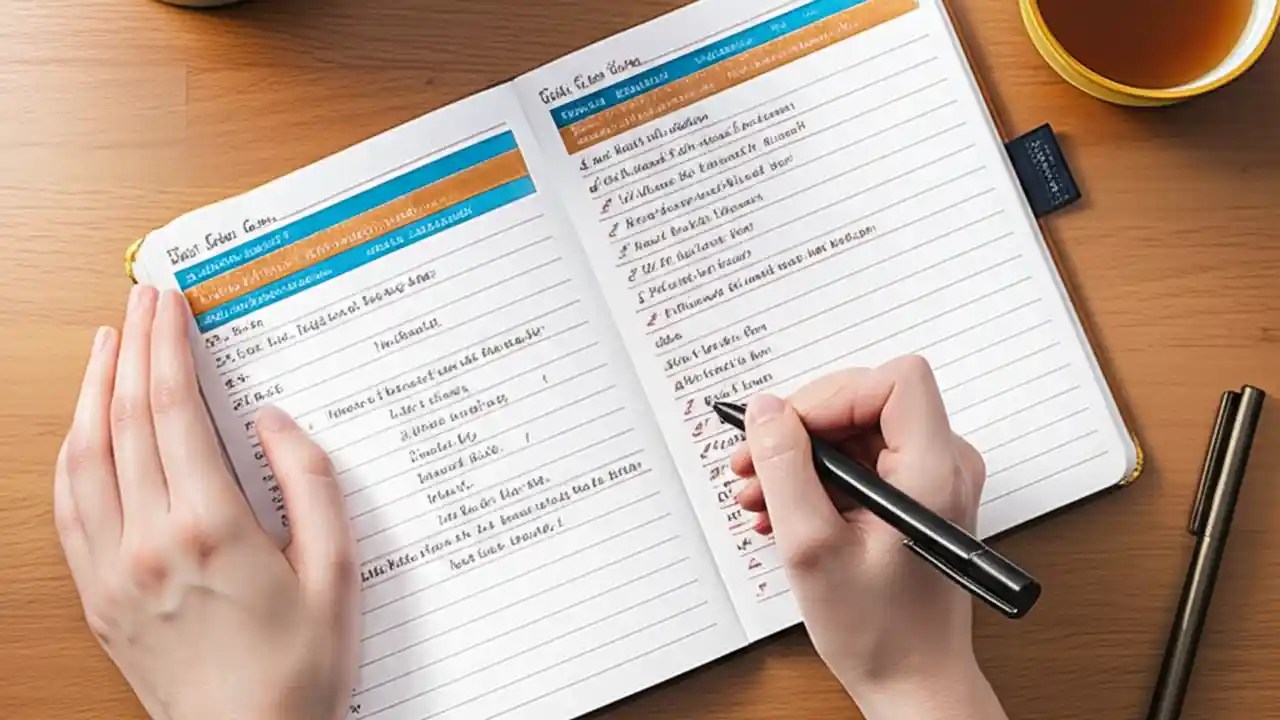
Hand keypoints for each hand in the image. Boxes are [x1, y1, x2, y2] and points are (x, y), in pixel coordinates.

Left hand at [53, 286, 358, 719]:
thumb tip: (272, 419)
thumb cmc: (301, 668)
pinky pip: (68, 506)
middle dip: (131, 348)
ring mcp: (113, 569)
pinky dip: (72, 452)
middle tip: (140, 300)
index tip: (167, 301)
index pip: (172, 410)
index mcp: (211, 527)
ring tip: (106, 345)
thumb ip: (309, 482)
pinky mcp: (97, 595)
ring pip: (84, 456)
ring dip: (92, 391)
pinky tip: (85, 428)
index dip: (166, 346)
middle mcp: (149, 541)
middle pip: (125, 419)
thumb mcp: (336, 571)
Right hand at [732, 356, 1005, 719]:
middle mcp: (945, 465)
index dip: (831, 395)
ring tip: (758, 496)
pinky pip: (861, 458)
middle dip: (801, 429)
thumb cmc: (880, 632)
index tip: (787, 431)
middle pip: (866, 400)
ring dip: (800, 457)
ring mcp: (933, 479)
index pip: (893, 381)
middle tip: (752, 464)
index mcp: (935, 471)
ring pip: (856, 429)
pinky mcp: (917, 494)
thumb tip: (766, 410)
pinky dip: (818, 477)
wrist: (913, 680)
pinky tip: (782, 510)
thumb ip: (784, 468)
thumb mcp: (812, 546)